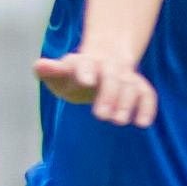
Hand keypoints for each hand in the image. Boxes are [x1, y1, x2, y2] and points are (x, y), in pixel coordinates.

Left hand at [34, 50, 159, 127]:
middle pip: (111, 76)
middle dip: (108, 94)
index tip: (86, 82)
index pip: (86, 64)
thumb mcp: (59, 74)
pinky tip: (143, 123)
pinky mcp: (137, 86)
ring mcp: (124, 76)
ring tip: (118, 120)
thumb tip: (38, 66)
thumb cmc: (73, 75)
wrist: (98, 65)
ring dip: (126, 102)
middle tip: (101, 115)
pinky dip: (147, 106)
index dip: (86, 71)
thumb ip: (49, 71)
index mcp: (86, 62)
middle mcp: (108, 66)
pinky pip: (147, 93)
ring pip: (130, 84)